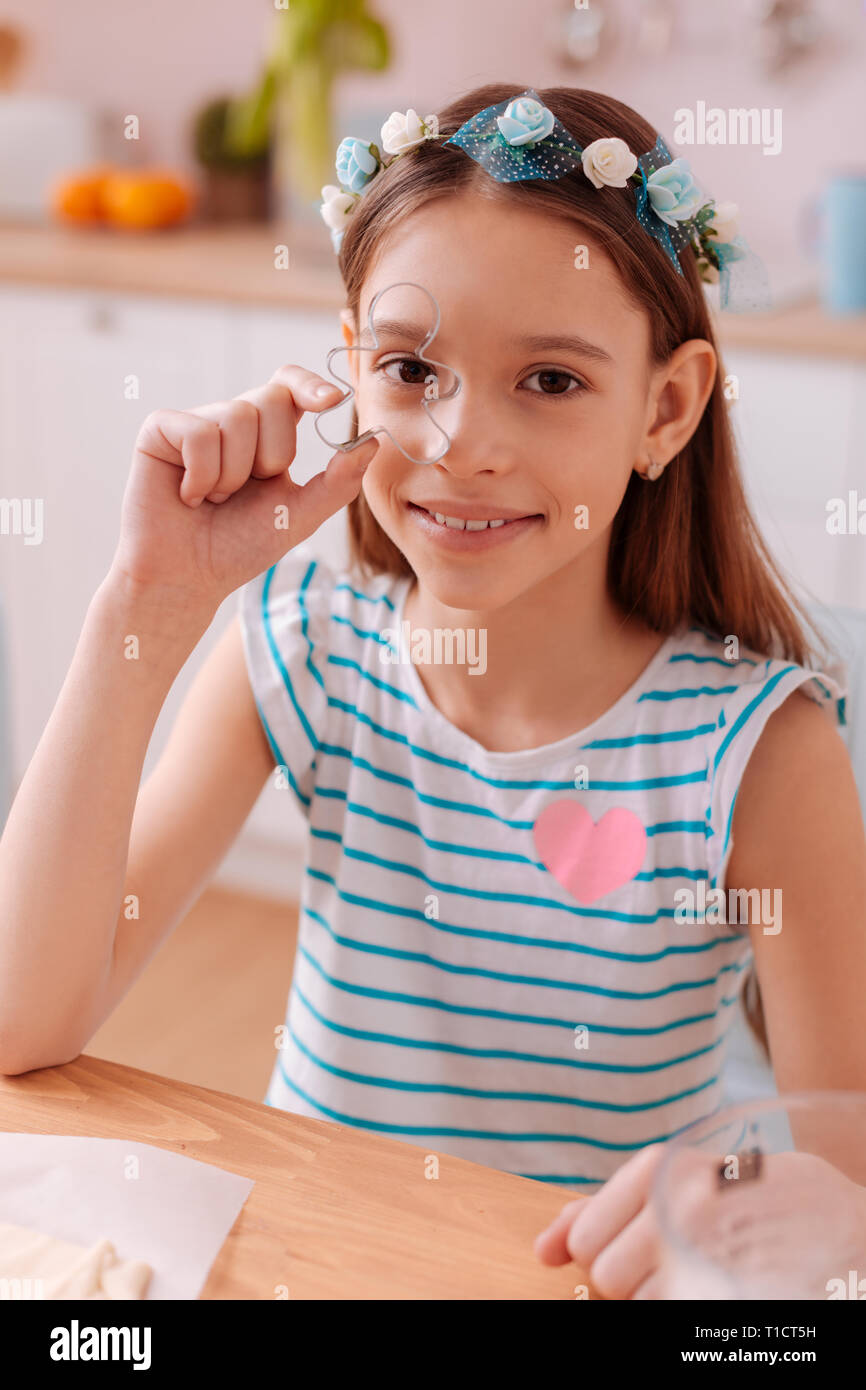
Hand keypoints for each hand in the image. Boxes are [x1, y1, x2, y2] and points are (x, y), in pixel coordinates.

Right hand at [109, 365, 377, 612]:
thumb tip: (373, 442)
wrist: (187, 579)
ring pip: (237, 416)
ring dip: (233, 475)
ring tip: (214, 499)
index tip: (332, 401)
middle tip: (245, 492)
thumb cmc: (238, 548)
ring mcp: (195, 422)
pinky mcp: (160, 430)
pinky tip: (188, 497)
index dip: (310, 384)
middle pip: (272, 399)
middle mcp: (231, 421)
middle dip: (272, 456)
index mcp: (266, 435)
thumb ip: (337, 482)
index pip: (290, 387)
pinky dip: (202, 475)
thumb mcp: (299, 517)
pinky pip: (199, 432)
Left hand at [534, 1143, 865, 1299]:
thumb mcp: (684, 1179)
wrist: (840, 1222)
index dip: (592, 1247)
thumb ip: (615, 1203)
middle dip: (623, 1278)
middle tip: (664, 1263)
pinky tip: (706, 1289)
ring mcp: (707, 1248)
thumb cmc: (752, 1197)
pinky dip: (678, 1306)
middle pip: (606, 1272)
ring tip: (692, 1272)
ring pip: (637, 1299)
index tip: (601, 1249)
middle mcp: (682, 1203)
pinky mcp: (724, 1287)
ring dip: (654, 1296)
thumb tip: (548, 1242)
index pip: (587, 1233)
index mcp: (665, 1168)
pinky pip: (671, 1311)